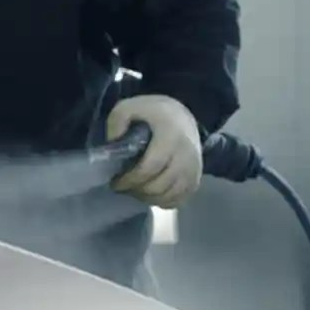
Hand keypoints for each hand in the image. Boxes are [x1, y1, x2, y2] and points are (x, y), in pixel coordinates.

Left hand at [107, 94, 201, 208]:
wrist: (182, 116)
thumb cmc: (152, 113)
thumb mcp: (129, 107)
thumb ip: (117, 122)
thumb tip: (112, 144)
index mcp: (170, 136)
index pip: (149, 167)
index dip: (130, 180)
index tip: (115, 182)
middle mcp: (186, 154)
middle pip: (160, 185)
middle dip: (137, 190)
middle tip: (123, 187)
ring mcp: (194, 168)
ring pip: (170, 196)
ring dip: (148, 198)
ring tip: (134, 190)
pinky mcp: (197, 178)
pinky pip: (180, 199)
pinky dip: (163, 201)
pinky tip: (150, 194)